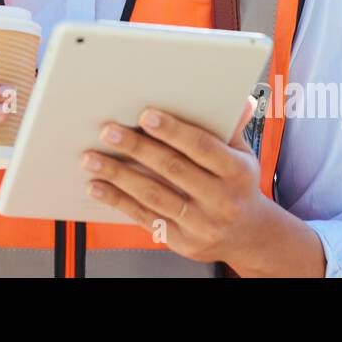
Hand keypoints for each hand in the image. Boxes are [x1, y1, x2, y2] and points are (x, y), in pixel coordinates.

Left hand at [80, 95, 266, 265]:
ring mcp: (201, 223)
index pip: (202, 147)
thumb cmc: (239, 185)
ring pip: (153, 195)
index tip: (146, 116)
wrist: (250, 236)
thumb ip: (231, 127)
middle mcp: (221, 200)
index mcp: (237, 172)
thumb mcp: (243, 154)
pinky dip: (118, 200)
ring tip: (92, 158)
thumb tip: (239, 100)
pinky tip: (97, 186)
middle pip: (172, 169)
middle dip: (136, 148)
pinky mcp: (181, 240)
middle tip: (108, 131)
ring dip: (118, 175)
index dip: (173, 131)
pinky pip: (144, 217)